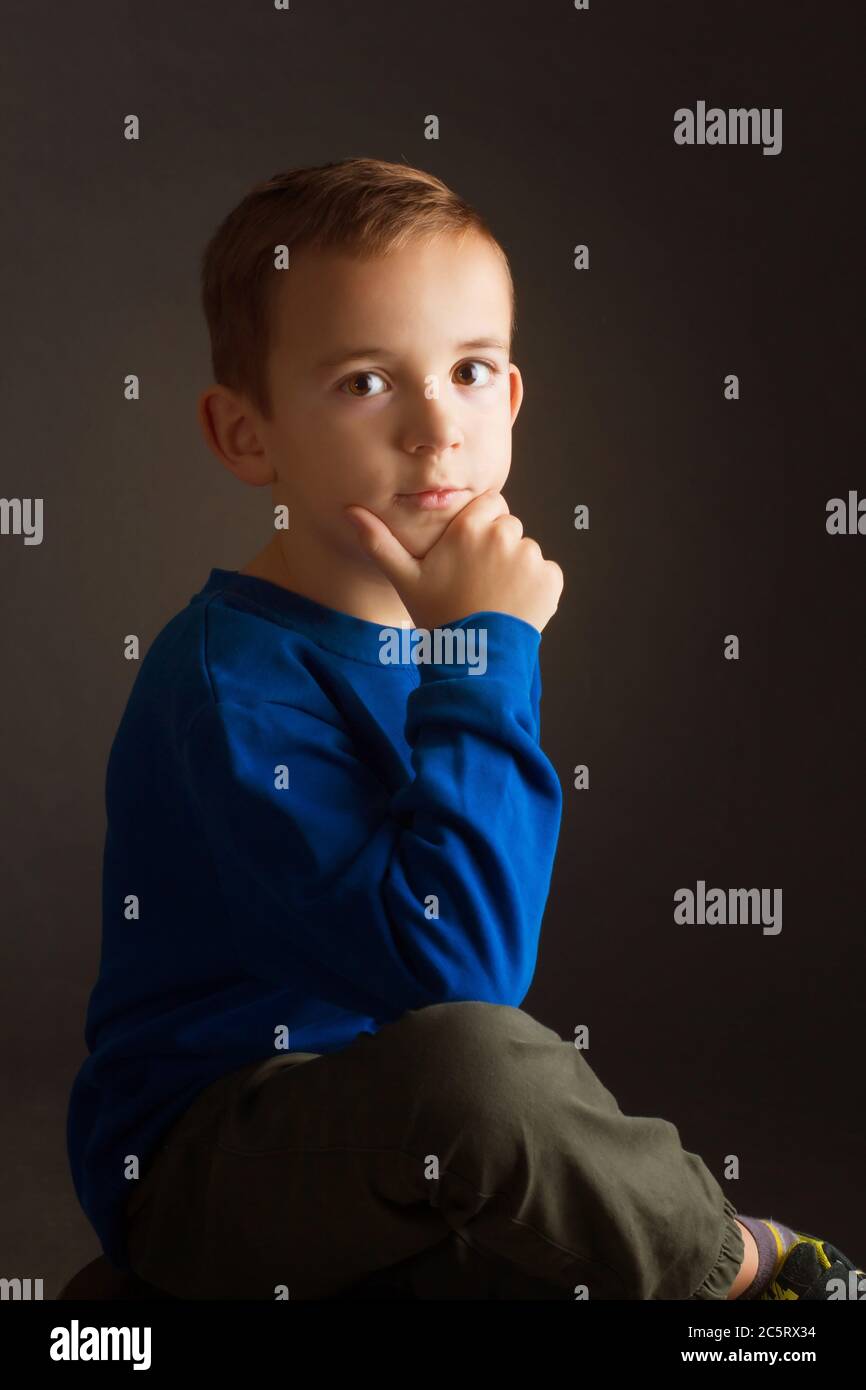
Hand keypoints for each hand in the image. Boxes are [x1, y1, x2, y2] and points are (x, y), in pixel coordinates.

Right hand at [344, 488, 563, 632]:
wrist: (473, 660)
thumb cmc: (438, 616)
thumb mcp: (404, 579)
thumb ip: (379, 541)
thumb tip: (350, 510)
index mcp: (469, 528)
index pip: (490, 504)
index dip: (481, 526)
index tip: (471, 553)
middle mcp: (503, 535)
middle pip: (508, 527)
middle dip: (498, 547)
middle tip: (480, 580)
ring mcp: (530, 556)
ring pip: (527, 551)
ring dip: (517, 568)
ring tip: (496, 597)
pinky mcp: (550, 579)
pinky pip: (546, 572)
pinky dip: (536, 587)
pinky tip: (514, 606)